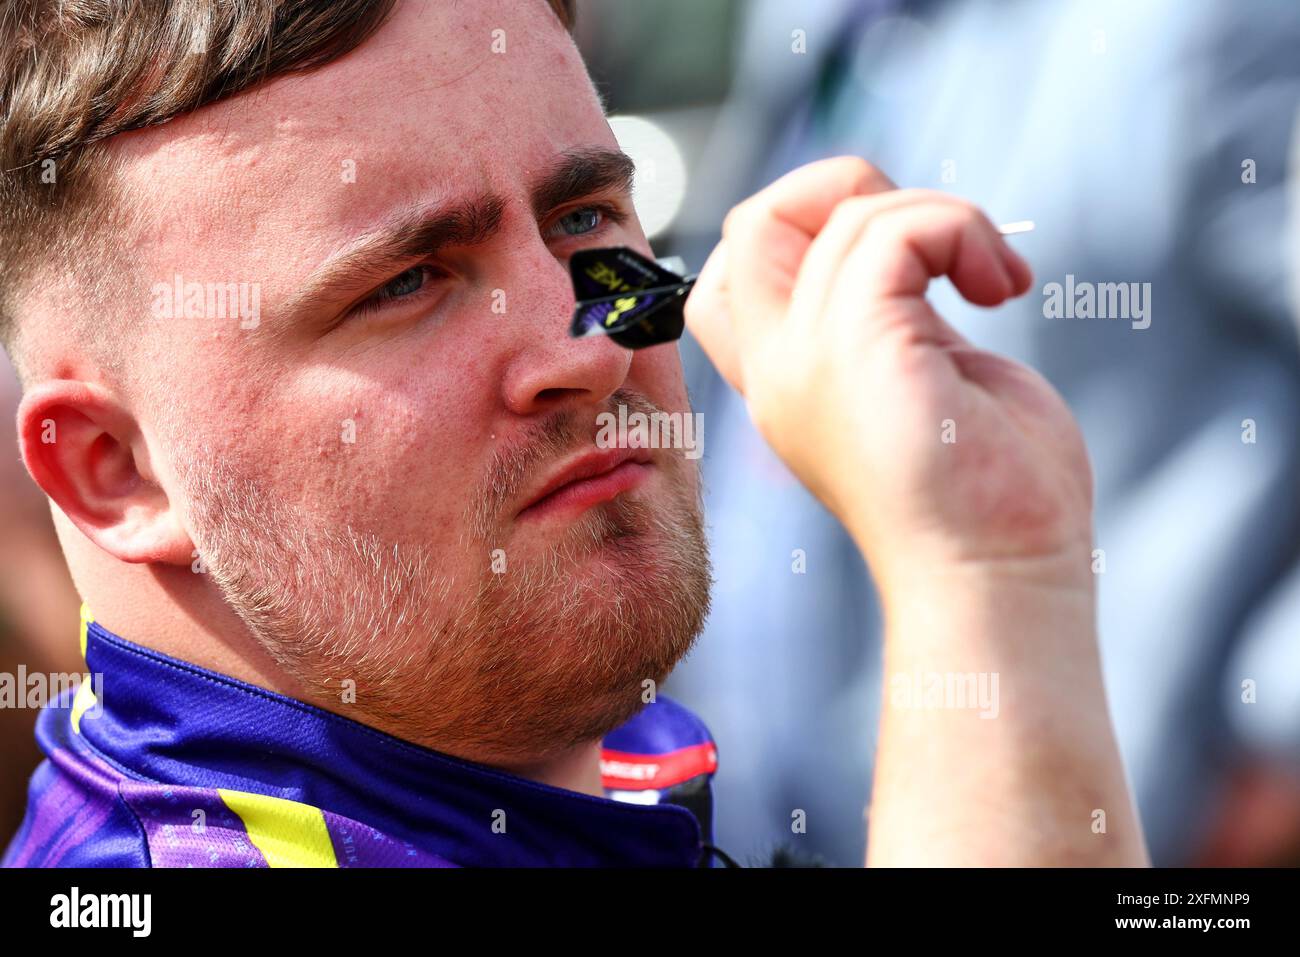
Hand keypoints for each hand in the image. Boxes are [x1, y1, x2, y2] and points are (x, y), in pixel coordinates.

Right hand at [685, 157, 1092, 597]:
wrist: (1005, 578)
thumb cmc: (990, 499)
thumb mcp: (925, 376)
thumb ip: (898, 309)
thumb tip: (917, 234)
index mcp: (790, 380)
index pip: (731, 268)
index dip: (804, 225)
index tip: (896, 260)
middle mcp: (781, 370)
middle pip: (753, 221)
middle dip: (845, 190)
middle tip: (930, 243)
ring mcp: (808, 363)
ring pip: (849, 214)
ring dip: (945, 216)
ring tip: (997, 276)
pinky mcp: (856, 353)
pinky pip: (896, 230)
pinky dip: (960, 230)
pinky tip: (1003, 285)